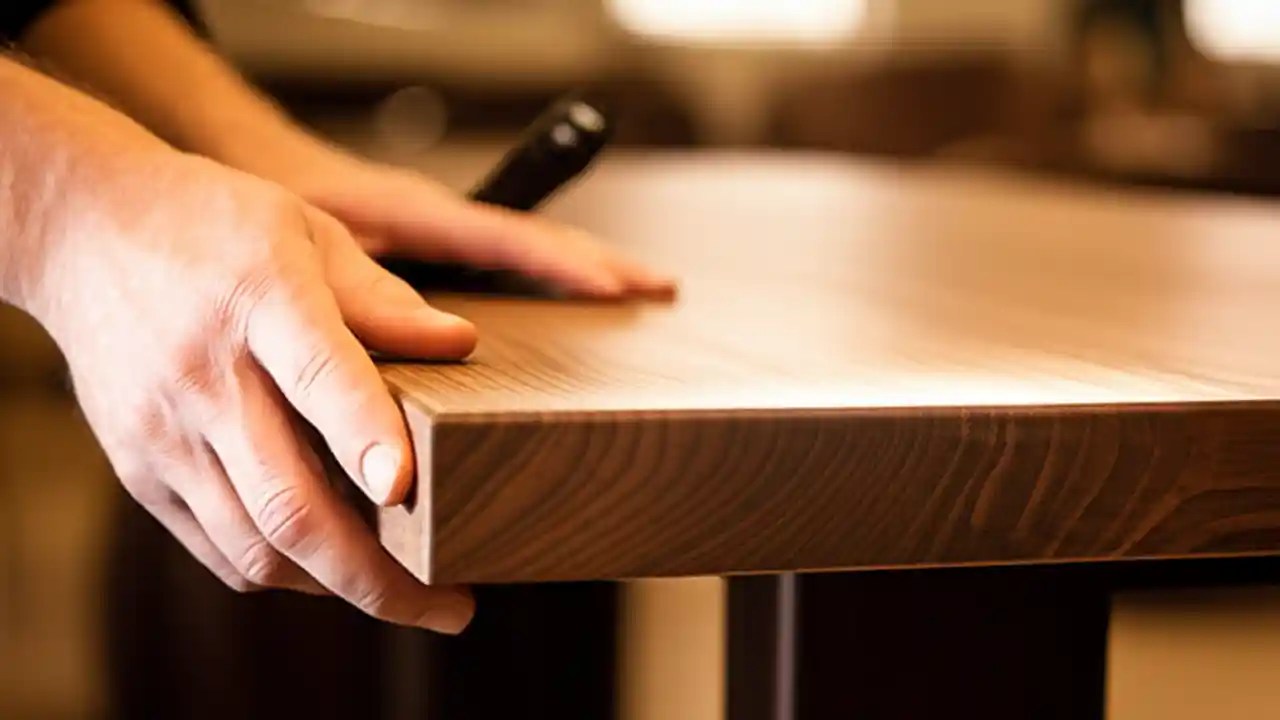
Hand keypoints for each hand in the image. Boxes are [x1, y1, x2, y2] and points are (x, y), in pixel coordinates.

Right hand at [22, 149, 475, 631]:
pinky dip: (283, 570)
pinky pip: (219, 548)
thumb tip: (460, 344)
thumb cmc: (216, 227)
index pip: (316, 374)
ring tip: (407, 594)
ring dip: (338, 585)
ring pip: (254, 544)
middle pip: (287, 500)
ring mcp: (166, 432)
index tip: (406, 487)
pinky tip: (332, 566)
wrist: (85, 232)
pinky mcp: (141, 468)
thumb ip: (381, 299)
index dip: (365, 435)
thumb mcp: (308, 232)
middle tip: (452, 608)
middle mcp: (207, 376)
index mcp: (260, 299)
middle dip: (376, 575)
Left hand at [253, 147, 676, 299]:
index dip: (569, 266)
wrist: (241, 175)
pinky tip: (562, 301)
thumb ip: (378, 292)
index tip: (624, 287)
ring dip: (582, 264)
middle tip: (663, 288)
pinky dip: (546, 269)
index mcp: (424, 215)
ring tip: (636, 292)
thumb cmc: (272, 211)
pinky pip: (505, 254)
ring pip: (528, 244)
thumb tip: (453, 337)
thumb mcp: (320, 254)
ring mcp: (442, 232)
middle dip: (603, 261)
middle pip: (541, 238)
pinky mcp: (432, 247)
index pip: (516, 240)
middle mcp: (443, 219)